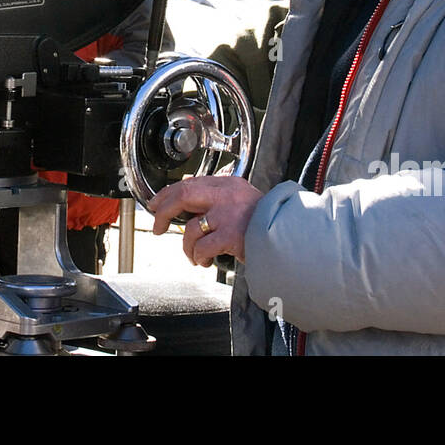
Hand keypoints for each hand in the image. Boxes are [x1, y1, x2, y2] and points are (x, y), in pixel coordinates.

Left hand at [147, 175, 261, 266]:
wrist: (288, 238)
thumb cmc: (264, 221)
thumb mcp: (241, 197)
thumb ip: (216, 192)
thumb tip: (187, 183)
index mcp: (228, 185)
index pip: (190, 183)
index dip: (168, 193)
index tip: (156, 204)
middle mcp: (227, 195)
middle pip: (184, 195)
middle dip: (164, 211)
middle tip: (157, 226)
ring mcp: (228, 215)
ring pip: (190, 228)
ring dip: (186, 247)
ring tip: (194, 255)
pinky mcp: (231, 235)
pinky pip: (202, 247)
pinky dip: (199, 257)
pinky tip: (204, 261)